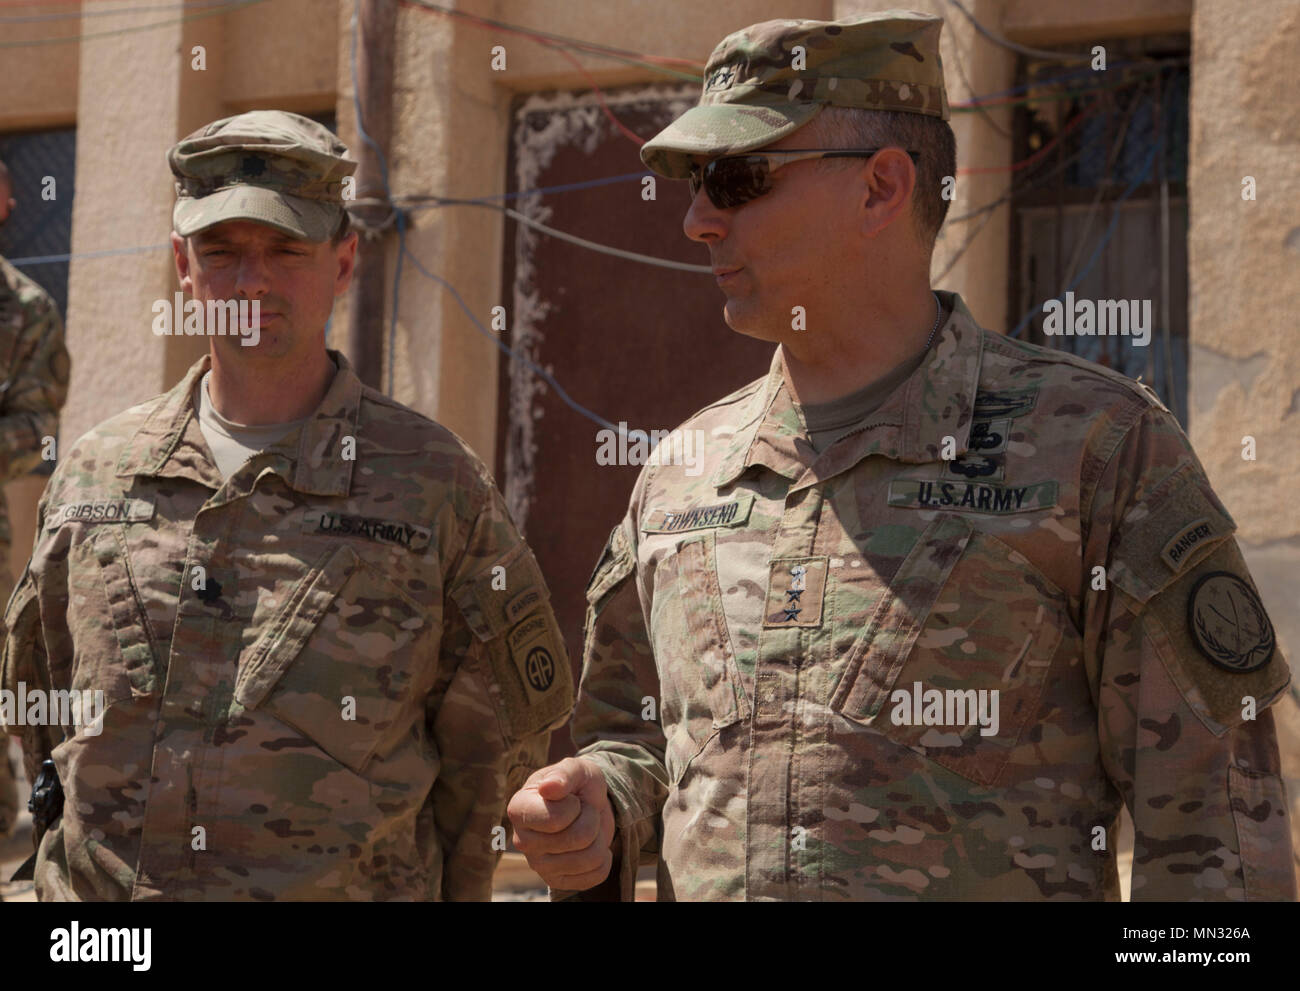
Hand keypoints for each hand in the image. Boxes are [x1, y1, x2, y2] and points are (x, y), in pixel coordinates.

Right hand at [507, 756, 615, 889]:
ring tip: (587, 826)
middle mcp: (522, 840)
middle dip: (591, 819)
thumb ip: (564, 774)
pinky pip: (596, 875)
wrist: (587, 804)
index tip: (571, 798)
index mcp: (519, 809)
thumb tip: (549, 788)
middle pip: (577, 839)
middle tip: (583, 811)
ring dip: (599, 837)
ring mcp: (538, 865)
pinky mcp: (556, 881)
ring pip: (590, 858)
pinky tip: (591, 845)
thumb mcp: (576, 769)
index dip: (574, 807)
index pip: (556, 820)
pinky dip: (604, 858)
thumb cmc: (577, 785)